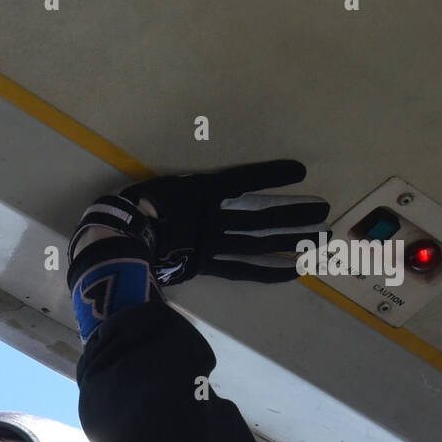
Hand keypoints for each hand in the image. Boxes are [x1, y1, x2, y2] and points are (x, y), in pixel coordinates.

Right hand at [111, 159, 330, 285]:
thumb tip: (197, 190)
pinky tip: (296, 270)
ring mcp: (214, 243)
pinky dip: (271, 270)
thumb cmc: (133, 211)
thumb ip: (182, 190)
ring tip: (322, 235)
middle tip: (326, 210)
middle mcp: (214, 218)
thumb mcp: (160, 188)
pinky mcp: (210, 263)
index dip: (271, 176)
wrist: (116, 242)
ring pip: (261, 241)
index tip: (300, 171)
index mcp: (201, 193)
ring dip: (293, 238)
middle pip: (263, 216)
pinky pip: (246, 270)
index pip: (244, 182)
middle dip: (295, 213)